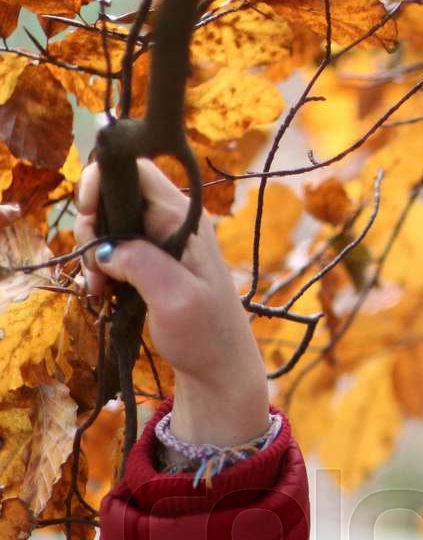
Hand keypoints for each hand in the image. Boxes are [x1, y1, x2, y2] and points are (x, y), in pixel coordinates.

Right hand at [75, 155, 269, 439]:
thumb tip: (104, 247)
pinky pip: (112, 251)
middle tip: (95, 268)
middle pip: (114, 196)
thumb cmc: (206, 335)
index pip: (137, 170)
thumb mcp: (176, 298)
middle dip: (92, 227)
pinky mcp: (149, 265)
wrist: (218, 370)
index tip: (88, 216)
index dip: (103, 181)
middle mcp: (171, 223)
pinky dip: (100, 269)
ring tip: (98, 289)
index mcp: (183, 219)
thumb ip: (141, 262)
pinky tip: (101, 293)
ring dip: (93, 254)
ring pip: (109, 225)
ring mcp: (159, 243)